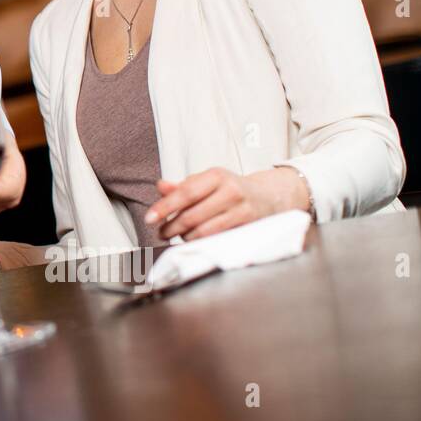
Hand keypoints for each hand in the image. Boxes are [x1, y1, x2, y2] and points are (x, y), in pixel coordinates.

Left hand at [146, 166, 308, 240]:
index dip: (165, 207)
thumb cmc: (231, 189)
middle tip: (161, 232)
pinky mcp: (250, 228)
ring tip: (178, 236)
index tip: (150, 218)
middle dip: (172, 227)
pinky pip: (220, 240)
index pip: (186, 192)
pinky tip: (195, 242)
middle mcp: (232, 191)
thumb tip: (161, 187)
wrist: (269, 197)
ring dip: (186, 237)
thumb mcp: (208, 182)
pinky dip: (203, 244)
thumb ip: (183, 186)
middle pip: (193, 215)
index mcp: (217, 176)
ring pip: (205, 231)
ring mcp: (243, 211)